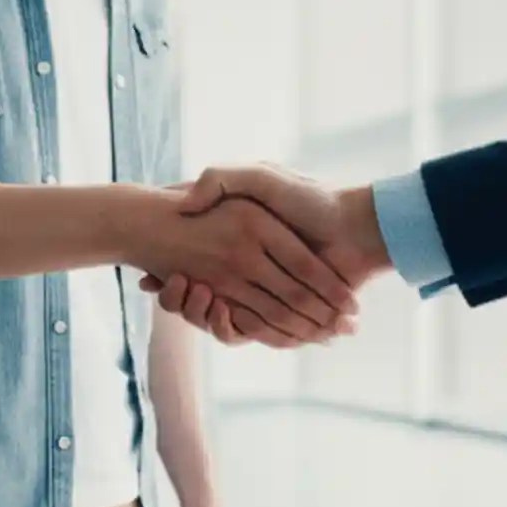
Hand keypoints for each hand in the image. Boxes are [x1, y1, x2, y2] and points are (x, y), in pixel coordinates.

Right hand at [141, 165, 392, 342]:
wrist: (358, 228)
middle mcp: (254, 268)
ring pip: (220, 312)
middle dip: (178, 295)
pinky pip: (252, 329)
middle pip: (204, 291)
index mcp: (247, 239)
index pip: (200, 261)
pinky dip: (233, 328)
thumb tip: (186, 203)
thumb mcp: (260, 177)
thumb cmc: (311, 199)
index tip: (148, 273)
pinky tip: (218, 316)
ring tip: (183, 301)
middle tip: (151, 287)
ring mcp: (267, 293)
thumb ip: (222, 178)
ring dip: (199, 313)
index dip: (175, 271)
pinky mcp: (284, 313)